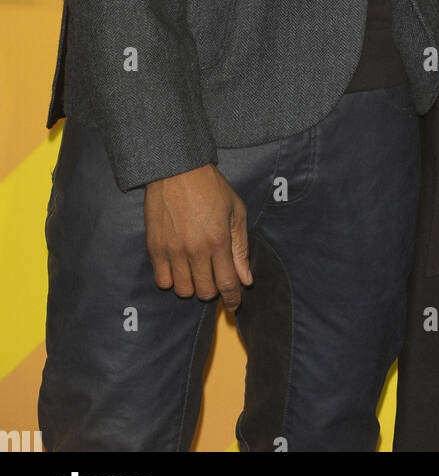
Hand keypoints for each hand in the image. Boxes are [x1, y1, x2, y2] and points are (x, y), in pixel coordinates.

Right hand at [144, 163, 252, 310]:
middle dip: (214, 290)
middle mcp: (195, 250)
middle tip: (215, 277)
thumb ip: (241, 248)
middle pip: (205, 292)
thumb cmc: (211, 188)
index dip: (233, 300)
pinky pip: (162, 281)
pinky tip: (179, 267)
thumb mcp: (236, 212)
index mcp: (218, 241)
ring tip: (196, 271)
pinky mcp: (155, 248)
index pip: (227, 284)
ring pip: (183, 290)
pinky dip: (171, 280)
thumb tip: (246, 280)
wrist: (177, 170)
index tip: (234, 305)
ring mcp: (173, 250)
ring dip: (192, 286)